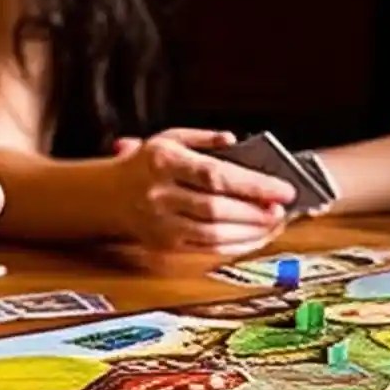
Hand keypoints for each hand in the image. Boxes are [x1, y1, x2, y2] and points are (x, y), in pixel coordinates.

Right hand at [115, 129, 295, 256]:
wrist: (106, 195)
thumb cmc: (146, 164)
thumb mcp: (171, 138)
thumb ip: (204, 137)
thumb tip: (234, 140)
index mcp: (164, 162)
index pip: (215, 175)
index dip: (253, 185)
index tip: (283, 189)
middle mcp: (160, 195)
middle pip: (216, 209)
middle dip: (255, 213)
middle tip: (281, 210)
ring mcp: (160, 224)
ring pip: (213, 235)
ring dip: (250, 233)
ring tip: (273, 225)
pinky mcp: (164, 246)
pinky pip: (206, 251)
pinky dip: (235, 247)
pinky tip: (254, 238)